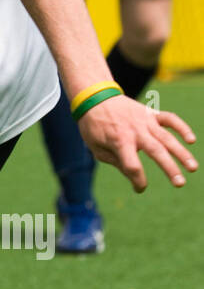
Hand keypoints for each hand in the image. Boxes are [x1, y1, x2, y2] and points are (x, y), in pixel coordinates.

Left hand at [78, 95, 197, 192]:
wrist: (96, 99)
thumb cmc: (94, 128)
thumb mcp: (97, 149)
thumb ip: (116, 161)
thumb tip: (133, 174)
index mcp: (120, 142)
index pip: (132, 165)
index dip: (138, 180)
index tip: (140, 189)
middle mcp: (136, 131)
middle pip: (156, 151)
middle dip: (170, 169)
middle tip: (180, 184)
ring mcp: (146, 121)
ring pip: (168, 138)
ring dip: (182, 153)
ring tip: (193, 167)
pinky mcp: (152, 114)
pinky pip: (170, 119)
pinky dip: (182, 128)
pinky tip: (191, 140)